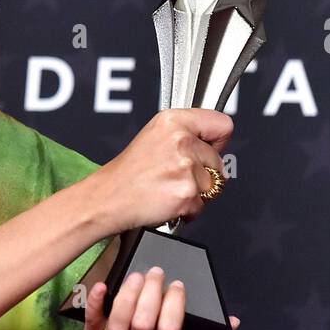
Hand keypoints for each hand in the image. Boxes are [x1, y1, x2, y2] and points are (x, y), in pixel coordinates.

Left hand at [81, 267, 239, 329]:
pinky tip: (101, 285)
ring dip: (127, 296)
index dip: (173, 306)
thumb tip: (234, 323)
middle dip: (150, 295)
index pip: (170, 328)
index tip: (177, 285)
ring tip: (136, 276)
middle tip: (156, 273)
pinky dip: (96, 302)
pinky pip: (93, 320)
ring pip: (120, 320)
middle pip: (144, 321)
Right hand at [92, 109, 233, 234]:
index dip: (217, 141)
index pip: (222, 125)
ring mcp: (185, 167)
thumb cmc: (128, 172)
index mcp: (174, 120)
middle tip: (174, 176)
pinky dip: (187, 209)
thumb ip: (186, 133)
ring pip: (213, 185)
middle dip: (203, 173)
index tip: (207, 149)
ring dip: (195, 193)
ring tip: (168, 188)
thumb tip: (214, 142)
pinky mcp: (186, 193)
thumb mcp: (154, 136)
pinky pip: (202, 205)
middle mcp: (181, 140)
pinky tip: (167, 201)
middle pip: (218, 161)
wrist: (107, 198)